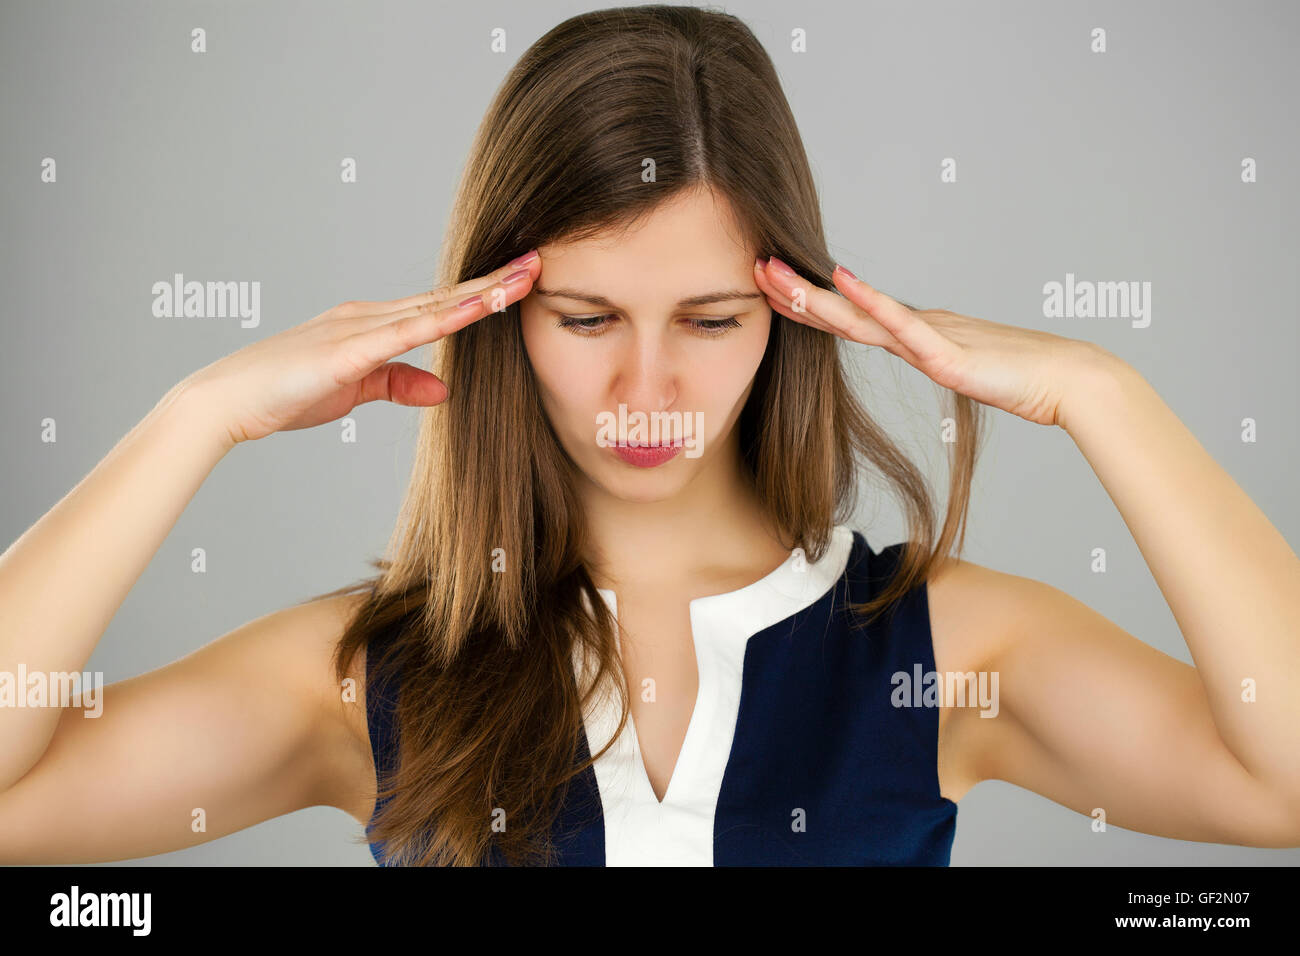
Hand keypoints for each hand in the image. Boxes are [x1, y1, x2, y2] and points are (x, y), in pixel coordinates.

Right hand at [182, 252, 540, 445]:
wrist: (229, 400)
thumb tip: (444, 391)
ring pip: (433, 306)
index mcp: (372, 324)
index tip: (520, 280)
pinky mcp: (349, 351)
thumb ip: (400, 385)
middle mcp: (370, 315)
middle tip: (539, 261)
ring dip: (481, 292)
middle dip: (494, 281)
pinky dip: (445, 318)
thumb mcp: (356, 391)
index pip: (439, 305)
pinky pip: (406, 332)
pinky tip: (475, 308)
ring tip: (523, 276)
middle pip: (445, 296)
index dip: (482, 293)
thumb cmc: (285, 392)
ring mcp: (359, 328)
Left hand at [753, 256, 1116, 426]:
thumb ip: (930, 354)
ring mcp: (929, 338)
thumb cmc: (1019, 377)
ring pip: (859, 314)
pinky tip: (844, 281)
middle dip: (794, 291)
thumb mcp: (958, 366)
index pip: (848, 319)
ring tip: (776, 274)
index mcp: (914, 334)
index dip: (806, 304)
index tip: (768, 288)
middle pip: (842, 310)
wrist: (1066, 380)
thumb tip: (907, 347)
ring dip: (814, 295)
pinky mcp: (947, 354)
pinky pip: (902, 325)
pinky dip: (870, 302)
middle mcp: (915, 327)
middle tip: (753, 266)